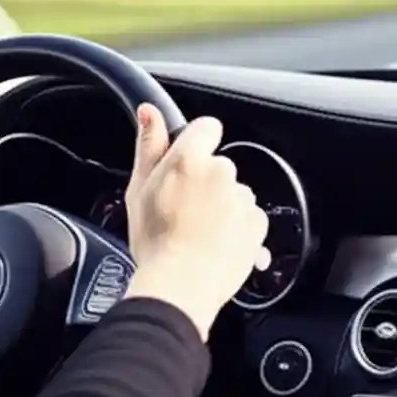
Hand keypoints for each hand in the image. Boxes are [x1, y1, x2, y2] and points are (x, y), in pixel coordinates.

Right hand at [123, 103, 269, 340]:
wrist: (181, 285)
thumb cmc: (155, 241)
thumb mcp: (139, 189)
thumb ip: (149, 146)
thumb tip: (149, 111)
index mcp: (190, 159)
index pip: (207, 127)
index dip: (197, 144)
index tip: (187, 166)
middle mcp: (222, 173)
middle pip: (218, 165)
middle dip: (206, 182)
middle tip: (185, 210)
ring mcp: (243, 198)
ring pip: (234, 192)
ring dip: (222, 206)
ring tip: (199, 232)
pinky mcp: (257, 222)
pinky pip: (248, 216)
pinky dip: (237, 227)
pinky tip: (216, 243)